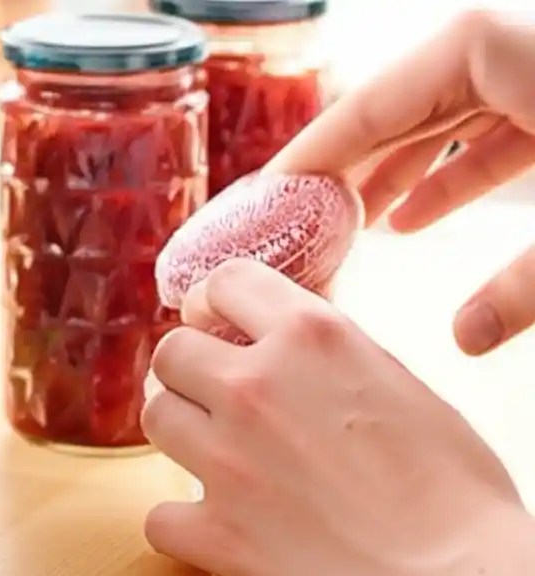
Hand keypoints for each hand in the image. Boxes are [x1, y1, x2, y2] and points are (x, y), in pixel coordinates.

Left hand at [143, 259, 533, 575]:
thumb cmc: (456, 497)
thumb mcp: (401, 389)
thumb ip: (331, 362)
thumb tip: (288, 354)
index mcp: (312, 339)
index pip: (225, 282)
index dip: (214, 306)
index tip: (217, 327)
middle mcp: (255, 389)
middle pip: (172, 353)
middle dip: (190, 373)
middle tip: (215, 401)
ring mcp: (227, 462)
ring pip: (155, 420)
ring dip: (180, 435)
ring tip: (217, 457)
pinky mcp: (215, 534)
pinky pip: (159, 515)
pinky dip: (182, 526)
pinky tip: (214, 532)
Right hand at [265, 10, 534, 355]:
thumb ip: (528, 282)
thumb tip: (469, 339)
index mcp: (478, 49)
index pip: (362, 111)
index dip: (304, 164)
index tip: (255, 209)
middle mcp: (491, 47)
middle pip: (388, 113)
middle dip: (337, 176)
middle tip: (285, 232)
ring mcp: (521, 64)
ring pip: (432, 120)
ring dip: (383, 179)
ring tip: (334, 234)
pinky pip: (479, 127)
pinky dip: (442, 172)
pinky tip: (409, 219)